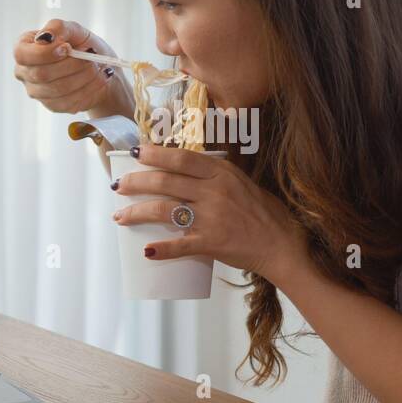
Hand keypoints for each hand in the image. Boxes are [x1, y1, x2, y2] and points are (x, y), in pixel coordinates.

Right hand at [12, 18, 132, 116]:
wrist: (98, 66)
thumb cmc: (80, 44)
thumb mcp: (73, 29)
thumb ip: (58, 27)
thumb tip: (47, 37)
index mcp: (24, 48)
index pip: (22, 54)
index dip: (44, 53)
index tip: (67, 47)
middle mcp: (25, 72)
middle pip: (41, 74)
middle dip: (71, 65)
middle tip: (90, 58)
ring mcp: (37, 91)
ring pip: (57, 89)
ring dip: (83, 78)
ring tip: (97, 68)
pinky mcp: (52, 106)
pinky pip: (68, 102)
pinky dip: (87, 90)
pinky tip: (97, 81)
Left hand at [111, 143, 307, 282]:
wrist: (283, 243)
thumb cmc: (262, 213)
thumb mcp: (241, 182)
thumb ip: (215, 175)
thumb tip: (183, 170)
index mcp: (222, 173)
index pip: (181, 158)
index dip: (155, 154)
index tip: (135, 152)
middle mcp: (215, 191)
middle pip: (166, 181)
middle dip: (136, 182)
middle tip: (118, 185)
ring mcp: (213, 217)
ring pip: (165, 210)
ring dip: (137, 212)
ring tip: (120, 216)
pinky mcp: (213, 242)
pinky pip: (181, 245)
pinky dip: (162, 249)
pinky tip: (146, 250)